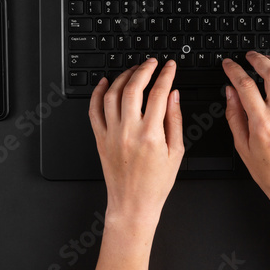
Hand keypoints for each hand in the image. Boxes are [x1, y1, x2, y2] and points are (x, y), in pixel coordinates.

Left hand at [88, 58, 184, 223]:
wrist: (132, 205)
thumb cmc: (156, 183)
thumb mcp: (176, 152)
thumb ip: (175, 119)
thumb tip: (173, 94)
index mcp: (151, 135)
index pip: (159, 94)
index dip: (165, 75)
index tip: (169, 67)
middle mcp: (129, 132)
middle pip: (133, 88)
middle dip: (144, 69)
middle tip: (152, 63)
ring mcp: (112, 134)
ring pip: (112, 94)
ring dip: (123, 76)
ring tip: (134, 70)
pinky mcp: (100, 139)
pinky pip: (94, 110)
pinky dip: (98, 93)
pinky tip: (105, 82)